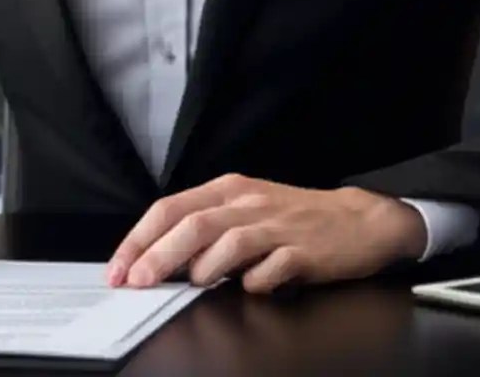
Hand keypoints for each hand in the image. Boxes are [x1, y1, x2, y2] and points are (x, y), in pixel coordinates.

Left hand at [106, 174, 426, 293]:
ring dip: (202, 269)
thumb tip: (160, 259)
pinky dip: (252, 282)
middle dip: (157, 257)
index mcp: (228, 190)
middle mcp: (248, 203)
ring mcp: (276, 225)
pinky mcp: (303, 250)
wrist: (360, 221)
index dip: (139, 239)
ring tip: (196, 285)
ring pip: (226, 242)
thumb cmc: (296, 219)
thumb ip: (206, 229)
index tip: (119, 268)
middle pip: (192, 225)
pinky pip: (269, 269)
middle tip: (137, 282)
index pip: (170, 208)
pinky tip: (249, 288)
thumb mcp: (245, 211)